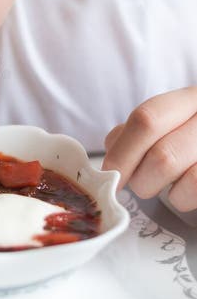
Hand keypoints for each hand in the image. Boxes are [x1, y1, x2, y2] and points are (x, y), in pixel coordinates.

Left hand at [102, 87, 196, 211]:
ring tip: (163, 186)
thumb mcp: (170, 122)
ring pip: (179, 175)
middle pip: (162, 155)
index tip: (111, 173)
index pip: (147, 119)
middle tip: (138, 183)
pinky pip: (196, 190)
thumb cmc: (192, 137)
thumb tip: (112, 150)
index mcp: (190, 100)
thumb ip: (139, 130)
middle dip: (139, 178)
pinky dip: (182, 198)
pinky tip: (183, 191)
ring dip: (160, 190)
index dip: (123, 151)